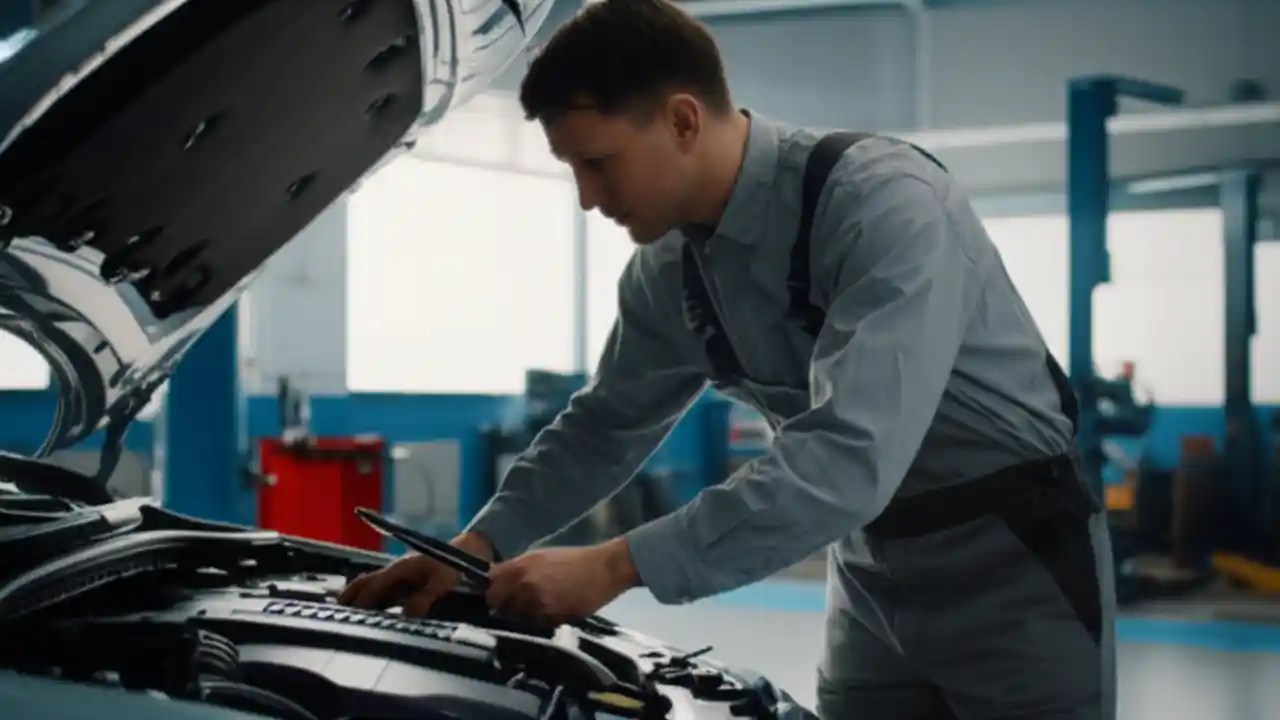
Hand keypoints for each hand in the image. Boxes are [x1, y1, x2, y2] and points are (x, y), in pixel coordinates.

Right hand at [337, 530, 493, 617]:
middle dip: (349, 596)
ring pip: (372, 584)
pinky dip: (372, 597)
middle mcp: (396, 572)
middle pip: (365, 583)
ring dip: (358, 596)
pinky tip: (371, 608)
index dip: (360, 603)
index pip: (372, 589)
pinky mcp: (408, 580)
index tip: (347, 618)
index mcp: (400, 570)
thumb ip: (425, 599)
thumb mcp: (443, 582)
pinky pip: (384, 589)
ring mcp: (401, 576)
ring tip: (345, 610)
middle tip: (334, 613)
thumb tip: (407, 617)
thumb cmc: (456, 565)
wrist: (470, 551)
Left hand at [485, 537, 638, 625]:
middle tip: (515, 603)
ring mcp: (537, 605)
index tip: (495, 593)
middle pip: (499, 605)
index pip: (489, 586)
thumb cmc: (572, 559)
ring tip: (534, 607)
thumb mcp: (539, 556)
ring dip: (520, 616)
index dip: (491, 591)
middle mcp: (524, 587)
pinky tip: (549, 612)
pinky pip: (534, 625)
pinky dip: (537, 622)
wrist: (603, 569)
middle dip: (503, 605)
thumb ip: (516, 568)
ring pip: (515, 618)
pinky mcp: (552, 619)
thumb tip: (496, 579)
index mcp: (519, 568)